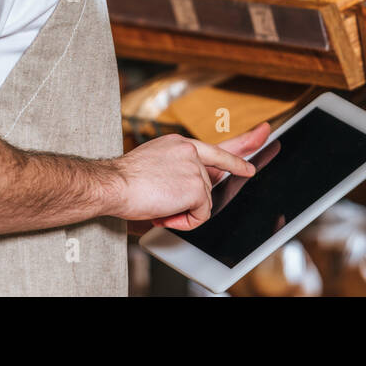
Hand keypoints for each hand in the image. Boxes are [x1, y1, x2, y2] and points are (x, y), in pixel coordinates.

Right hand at [111, 133, 254, 229]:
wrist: (112, 184)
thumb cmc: (124, 181)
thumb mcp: (154, 165)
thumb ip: (176, 170)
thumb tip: (190, 190)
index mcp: (179, 144)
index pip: (216, 149)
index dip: (238, 156)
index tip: (253, 159)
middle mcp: (190, 151)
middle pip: (206, 187)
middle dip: (189, 203)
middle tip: (161, 206)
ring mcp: (195, 168)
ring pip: (203, 202)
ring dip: (182, 212)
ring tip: (157, 206)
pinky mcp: (196, 187)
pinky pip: (201, 215)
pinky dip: (185, 222)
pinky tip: (165, 213)